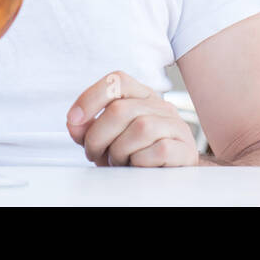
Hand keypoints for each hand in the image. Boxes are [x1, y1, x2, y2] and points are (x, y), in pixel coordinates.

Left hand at [66, 71, 198, 166]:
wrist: (166, 179)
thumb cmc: (135, 156)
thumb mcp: (106, 140)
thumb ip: (88, 129)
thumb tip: (74, 123)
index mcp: (141, 96)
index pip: (117, 81)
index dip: (90, 98)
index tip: (73, 120)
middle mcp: (161, 106)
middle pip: (121, 109)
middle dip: (98, 136)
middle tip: (94, 153)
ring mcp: (176, 126)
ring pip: (140, 128)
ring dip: (120, 151)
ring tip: (118, 161)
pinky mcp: (186, 149)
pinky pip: (159, 149)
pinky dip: (140, 162)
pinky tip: (138, 166)